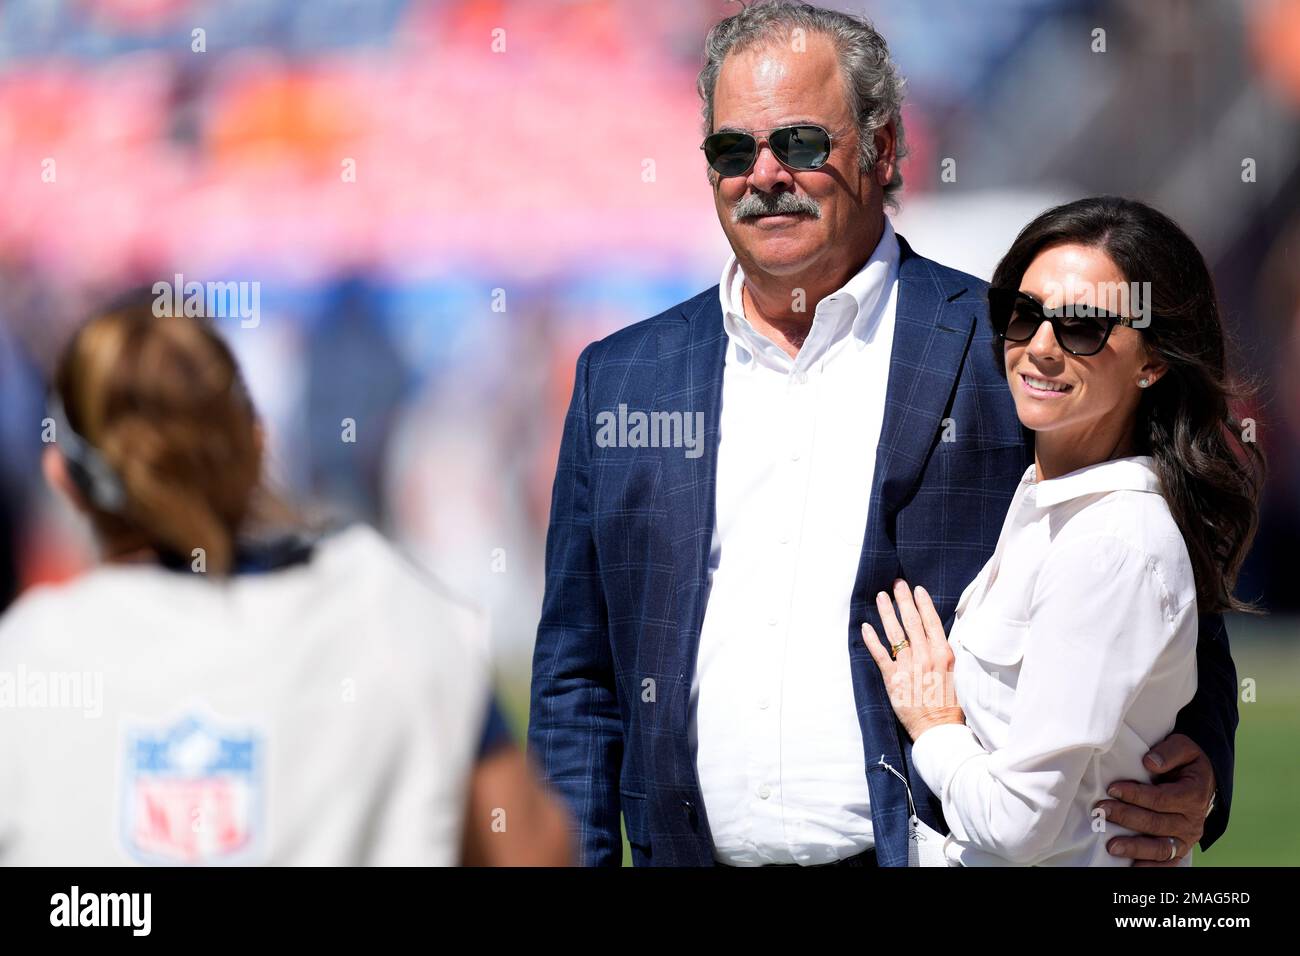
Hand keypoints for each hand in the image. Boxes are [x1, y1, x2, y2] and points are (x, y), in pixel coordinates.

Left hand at [861, 579, 964, 741]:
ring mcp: (908, 666)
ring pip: (895, 633)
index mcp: (943, 654)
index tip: (917, 589)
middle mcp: (925, 656)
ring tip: (881, 597)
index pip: (931, 622)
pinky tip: (865, 627)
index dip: (923, 603)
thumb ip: (946, 656)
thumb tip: (942, 638)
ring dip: (887, 612)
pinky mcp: (893, 678)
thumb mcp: (956, 675)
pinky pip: (880, 654)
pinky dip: (872, 640)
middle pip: (912, 621)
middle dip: (903, 600)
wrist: (938, 730)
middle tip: (897, 584)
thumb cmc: (950, 706)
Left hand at [1094, 733, 1215, 865]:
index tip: (1113, 788)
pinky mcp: (1180, 847)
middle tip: (1101, 810)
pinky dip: (1151, 867)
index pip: (1161, 799)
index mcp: (1193, 795)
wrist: (1203, 779)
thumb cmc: (1187, 762)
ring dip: (1135, 847)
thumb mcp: (1185, 748)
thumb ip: (1169, 752)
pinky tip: (1132, 867)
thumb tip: (1150, 762)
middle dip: (1126, 817)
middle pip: (1156, 823)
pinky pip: (1167, 862)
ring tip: (1111, 846)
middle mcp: (1192, 821)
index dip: (1136, 795)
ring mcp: (1186, 837)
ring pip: (1160, 847)